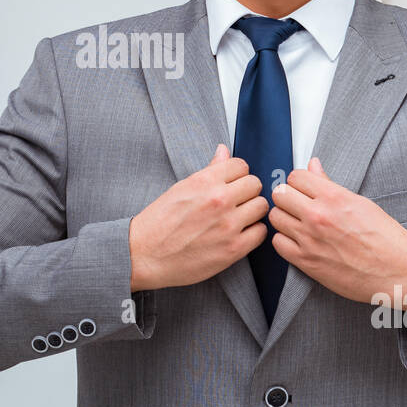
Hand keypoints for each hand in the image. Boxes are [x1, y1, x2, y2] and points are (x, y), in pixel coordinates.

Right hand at [128, 144, 268, 290]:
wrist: (145, 255)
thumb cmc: (159, 222)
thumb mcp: (181, 188)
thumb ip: (208, 170)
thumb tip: (223, 151)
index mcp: (205, 182)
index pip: (241, 165)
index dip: (237, 174)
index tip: (232, 183)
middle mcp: (219, 200)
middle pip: (255, 184)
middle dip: (247, 191)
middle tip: (237, 201)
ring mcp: (228, 225)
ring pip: (262, 207)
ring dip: (253, 211)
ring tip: (239, 218)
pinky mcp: (233, 249)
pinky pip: (260, 232)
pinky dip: (253, 232)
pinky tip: (239, 234)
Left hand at [267, 157, 406, 308]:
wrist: (397, 271)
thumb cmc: (385, 237)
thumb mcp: (360, 203)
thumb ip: (329, 184)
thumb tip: (313, 165)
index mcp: (334, 197)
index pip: (295, 176)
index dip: (299, 182)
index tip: (304, 189)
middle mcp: (318, 216)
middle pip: (280, 194)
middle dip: (288, 197)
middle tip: (298, 205)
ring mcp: (309, 239)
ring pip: (275, 217)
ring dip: (284, 218)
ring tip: (298, 223)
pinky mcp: (306, 261)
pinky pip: (277, 243)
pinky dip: (285, 241)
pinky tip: (298, 241)